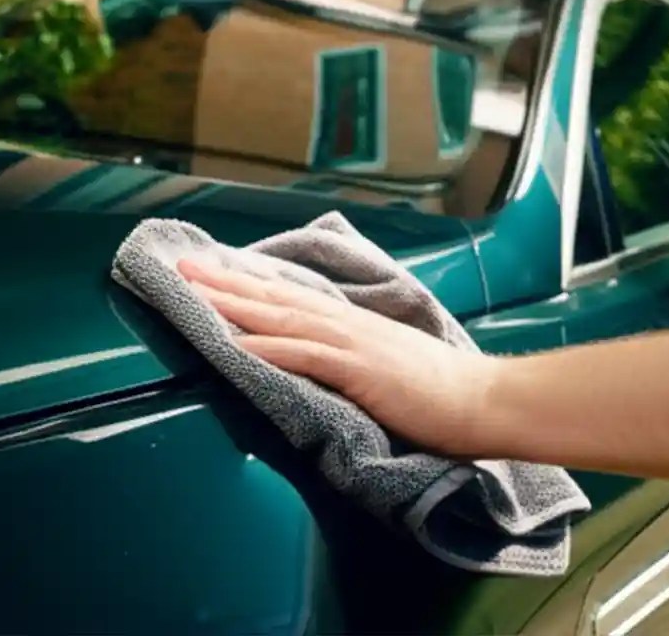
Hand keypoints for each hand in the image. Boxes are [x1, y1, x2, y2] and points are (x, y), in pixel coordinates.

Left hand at [177, 258, 501, 456]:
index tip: (210, 271)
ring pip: (280, 316)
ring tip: (194, 292)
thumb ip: (348, 358)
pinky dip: (267, 347)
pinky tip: (235, 343)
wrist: (486, 401)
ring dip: (233, 304)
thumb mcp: (384, 365)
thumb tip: (316, 361)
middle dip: (224, 281)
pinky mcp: (360, 370)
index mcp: (351, 323)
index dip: (246, 282)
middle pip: (273, 296)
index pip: (288, 296)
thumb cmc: (440, 391)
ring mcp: (352, 343)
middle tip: (182, 266)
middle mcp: (345, 324)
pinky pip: (304, 355)